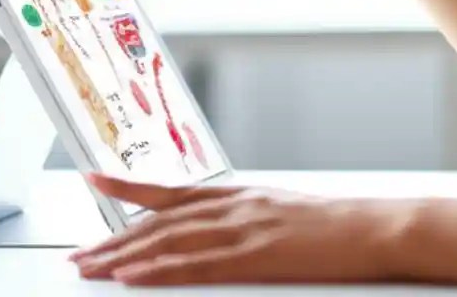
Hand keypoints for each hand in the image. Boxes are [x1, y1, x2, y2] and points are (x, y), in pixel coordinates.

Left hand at [70, 173, 407, 285]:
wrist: (376, 228)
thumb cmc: (339, 227)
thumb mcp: (285, 212)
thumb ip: (247, 220)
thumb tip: (218, 232)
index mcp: (240, 195)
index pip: (172, 190)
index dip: (129, 186)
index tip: (95, 179)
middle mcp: (234, 206)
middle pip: (160, 221)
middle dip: (114, 238)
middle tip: (79, 254)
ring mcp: (243, 230)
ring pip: (168, 242)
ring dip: (123, 256)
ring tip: (90, 268)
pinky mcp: (256, 257)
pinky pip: (196, 266)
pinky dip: (159, 271)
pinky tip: (131, 277)